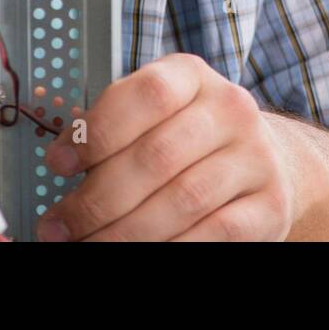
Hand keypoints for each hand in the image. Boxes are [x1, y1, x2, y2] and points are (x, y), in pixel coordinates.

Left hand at [35, 52, 326, 240]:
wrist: (265, 160)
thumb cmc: (189, 136)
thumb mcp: (155, 113)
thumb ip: (114, 127)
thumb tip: (60, 157)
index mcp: (191, 75)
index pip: (146, 94)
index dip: (98, 131)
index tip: (58, 164)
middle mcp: (230, 108)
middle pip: (157, 156)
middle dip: (98, 199)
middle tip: (59, 226)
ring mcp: (256, 156)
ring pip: (182, 200)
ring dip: (124, 232)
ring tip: (88, 245)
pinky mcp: (271, 205)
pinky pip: (214, 234)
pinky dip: (169, 248)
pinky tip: (136, 254)